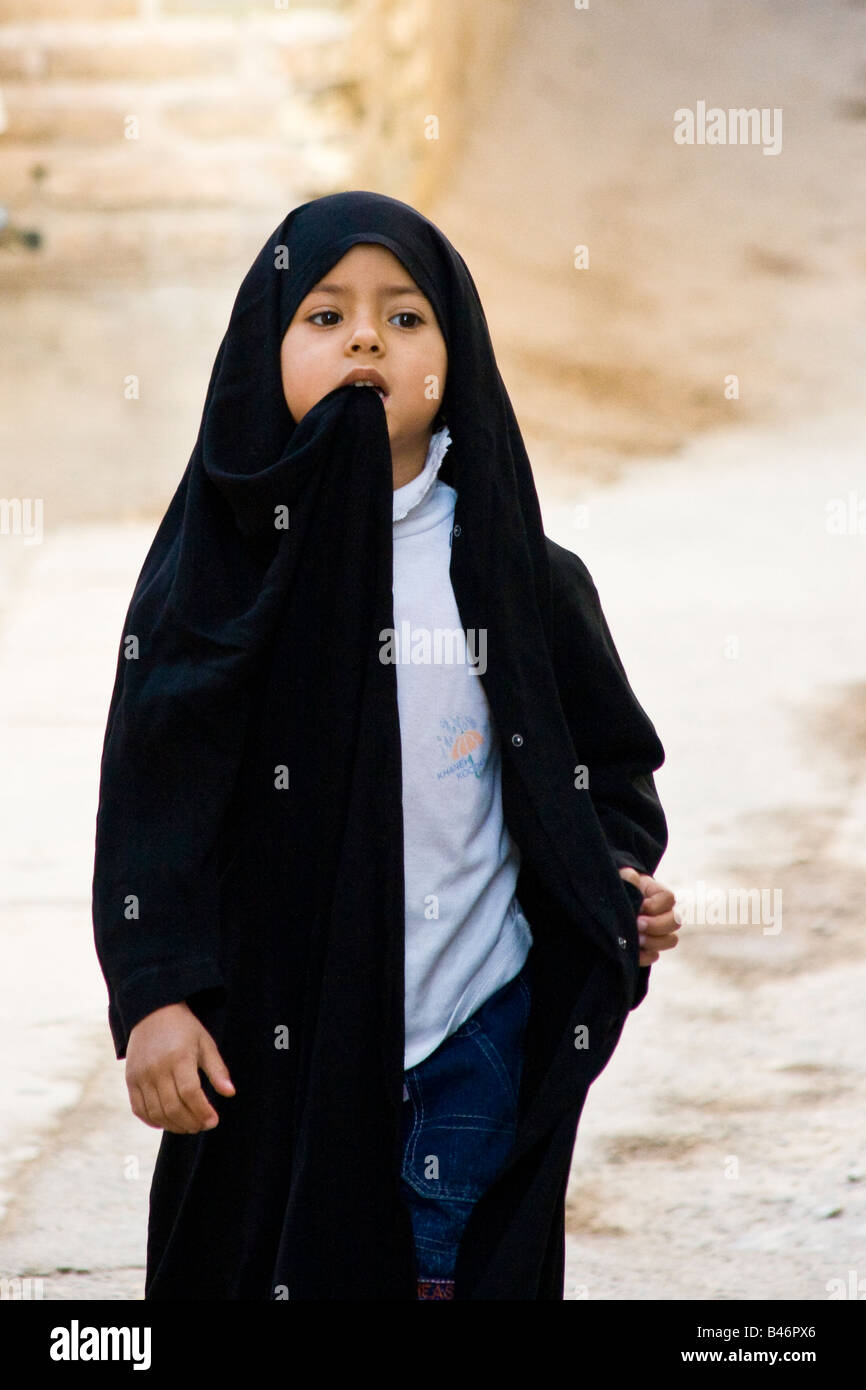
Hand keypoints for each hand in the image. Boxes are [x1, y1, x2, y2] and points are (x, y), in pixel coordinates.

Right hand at [126, 1001, 235, 1133]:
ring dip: (174, 1126)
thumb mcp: (205, 1043)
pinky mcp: (130, 1080)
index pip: (190, 1093)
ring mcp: (141, 1075)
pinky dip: (153, 1121)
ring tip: (188, 1126)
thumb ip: (217, 1070)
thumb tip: (230, 1093)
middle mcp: (157, 1068)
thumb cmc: (184, 1029)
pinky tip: (167, 1122)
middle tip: (202, 1126)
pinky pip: (139, 1110)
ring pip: (156, 1112)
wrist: (152, 1012)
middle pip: (173, 1107)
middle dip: (190, 1123)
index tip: (214, 1121)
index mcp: (179, 1057)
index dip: (202, 1111)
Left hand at [618, 866, 679, 965]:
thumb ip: (628, 877)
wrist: (609, 903)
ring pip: (671, 940)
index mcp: (659, 894)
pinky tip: (631, 951)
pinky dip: (644, 956)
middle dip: (656, 925)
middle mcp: (665, 914)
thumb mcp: (621, 878)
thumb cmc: (619, 887)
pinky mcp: (648, 947)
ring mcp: (659, 932)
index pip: (669, 899)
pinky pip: (654, 956)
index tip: (640, 906)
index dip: (655, 906)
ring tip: (636, 939)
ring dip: (653, 942)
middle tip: (638, 925)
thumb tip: (633, 878)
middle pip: (675, 922)